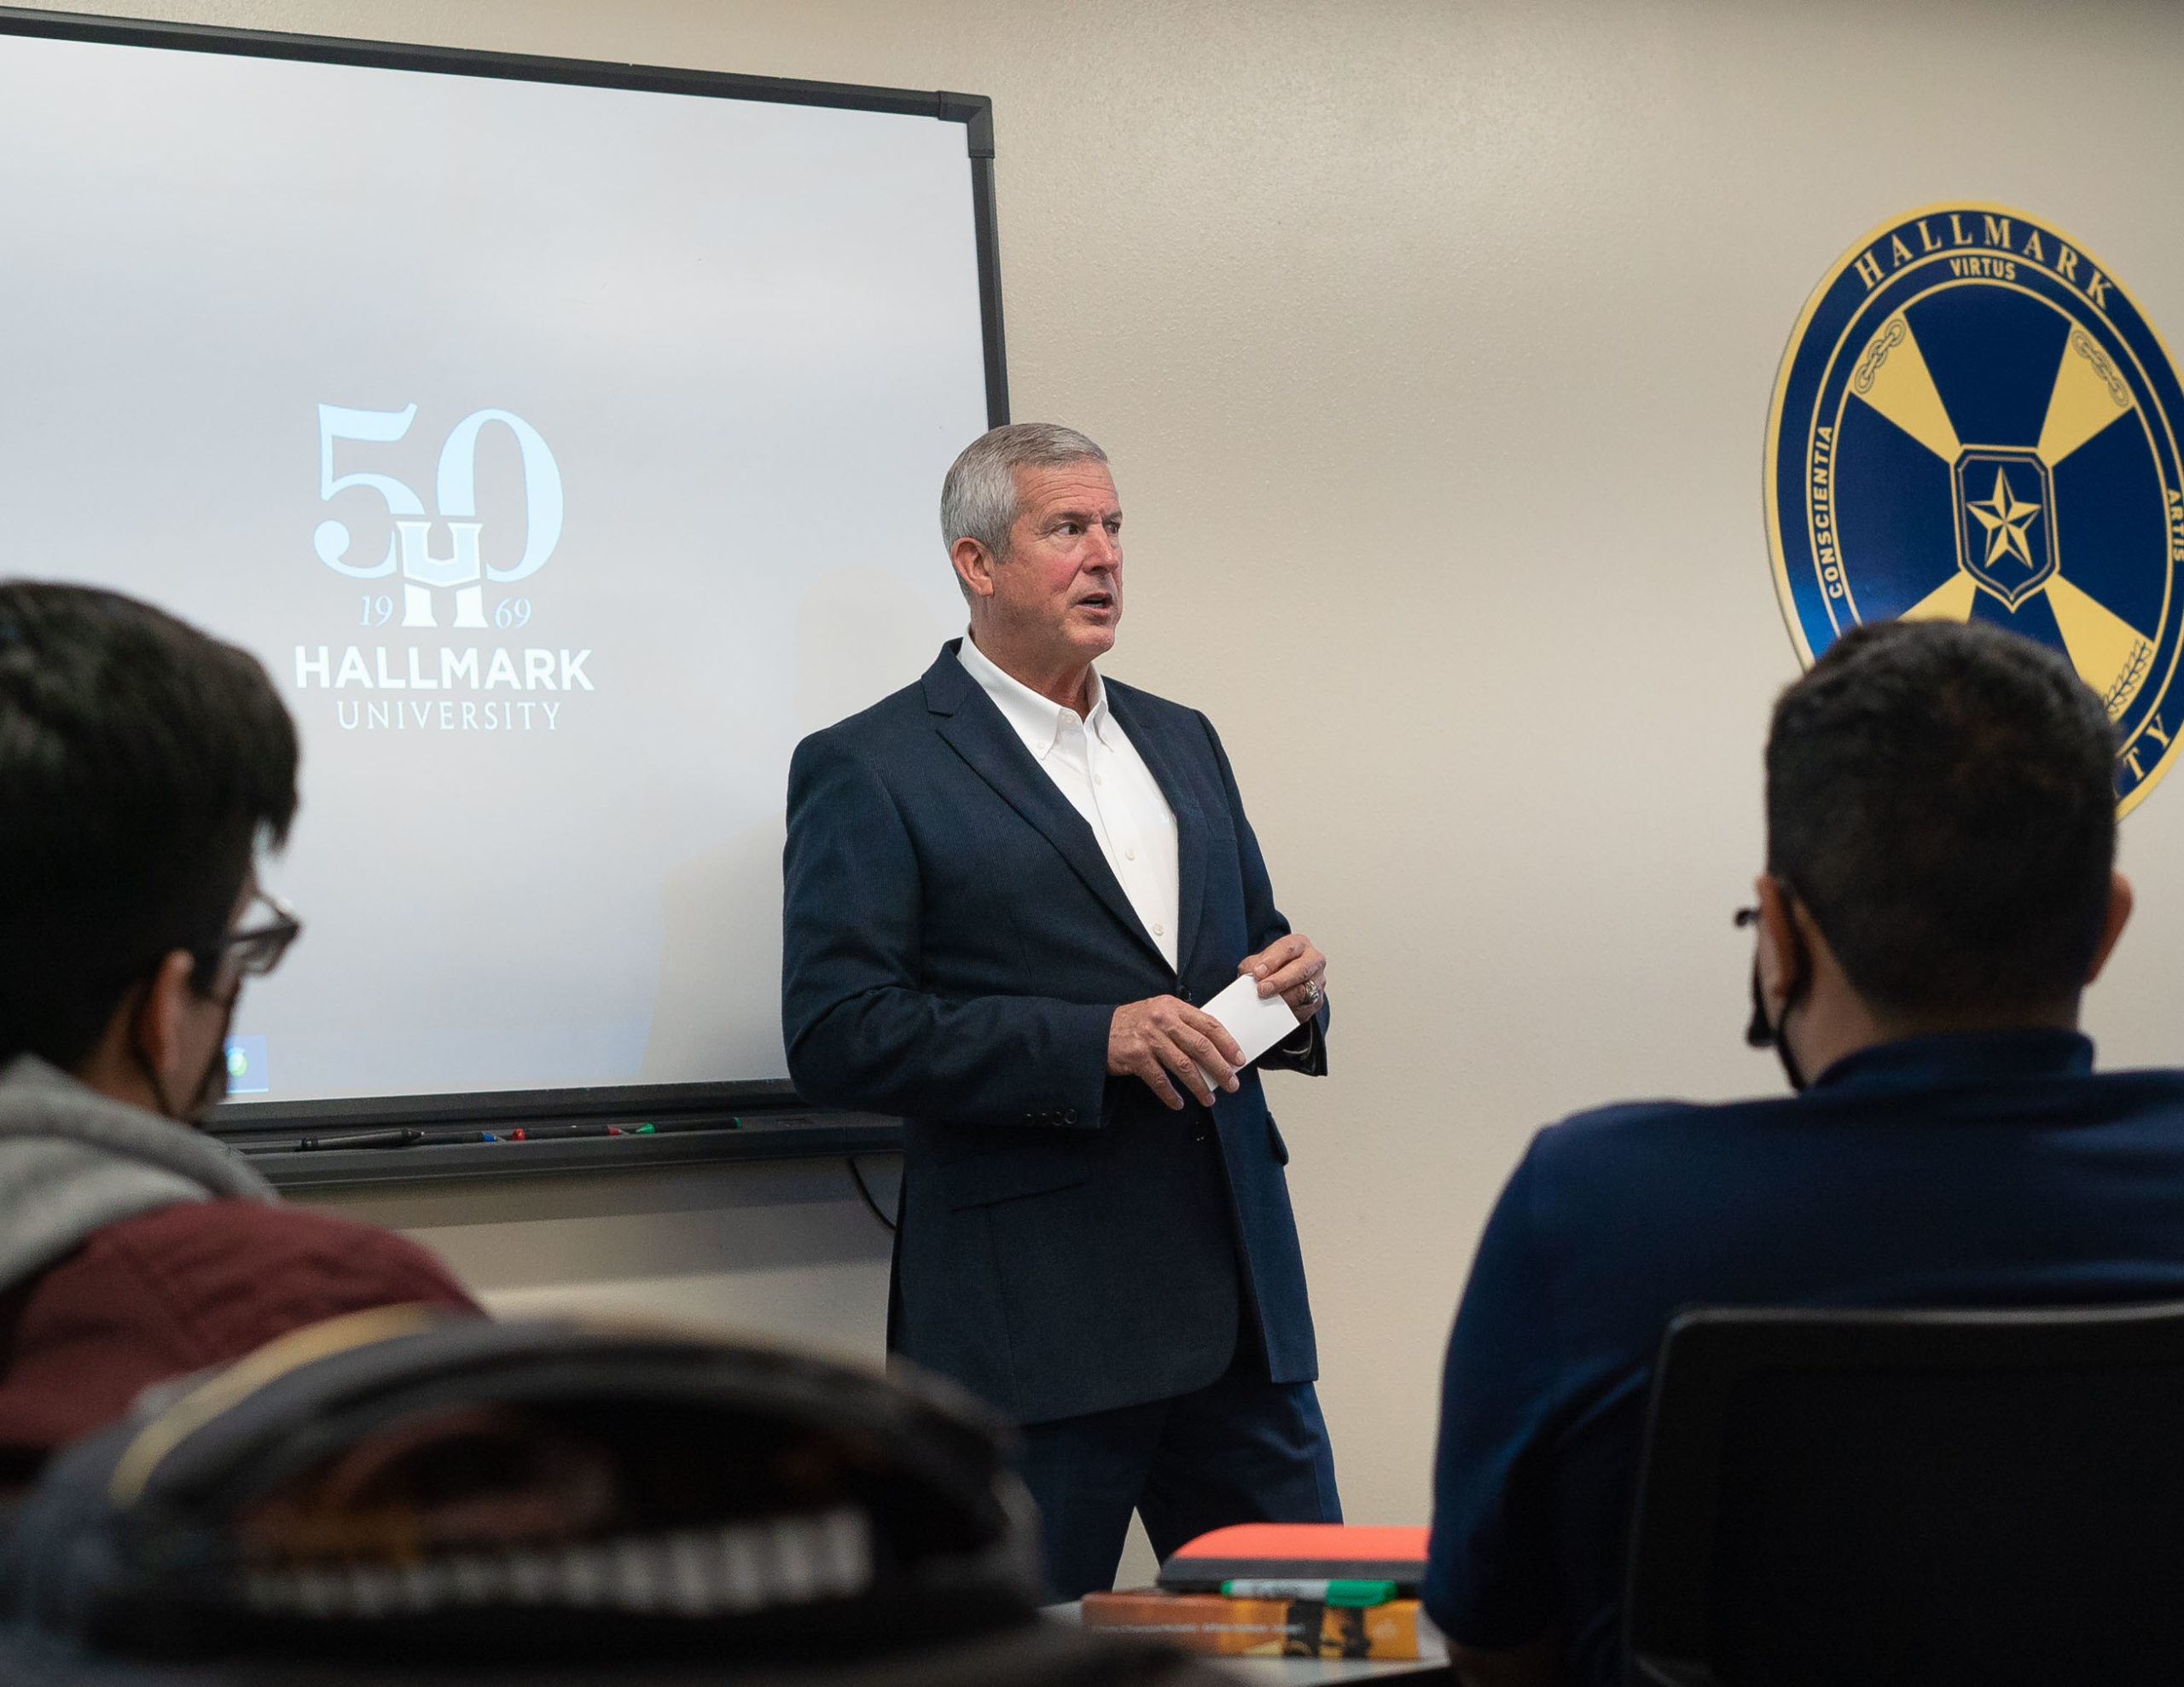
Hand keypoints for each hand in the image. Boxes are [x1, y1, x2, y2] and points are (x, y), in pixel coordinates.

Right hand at [1108, 996, 1244, 1109]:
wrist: (1095, 1032)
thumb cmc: (1131, 1024)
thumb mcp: (1158, 1012)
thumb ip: (1182, 1024)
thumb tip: (1213, 1048)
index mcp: (1172, 1007)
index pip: (1208, 1024)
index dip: (1227, 1043)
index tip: (1238, 1059)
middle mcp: (1162, 1020)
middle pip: (1201, 1046)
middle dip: (1220, 1068)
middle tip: (1231, 1083)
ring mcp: (1149, 1038)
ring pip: (1184, 1066)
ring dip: (1199, 1086)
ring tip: (1209, 1099)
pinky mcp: (1136, 1056)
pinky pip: (1160, 1080)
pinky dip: (1171, 1095)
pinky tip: (1178, 1102)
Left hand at [1241, 933, 1326, 1024]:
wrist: (1283, 981)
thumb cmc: (1272, 967)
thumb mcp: (1259, 960)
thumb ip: (1253, 966)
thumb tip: (1250, 978)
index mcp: (1299, 944)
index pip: (1287, 948)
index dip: (1272, 960)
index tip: (1258, 972)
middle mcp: (1313, 960)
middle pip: (1301, 970)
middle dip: (1280, 981)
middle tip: (1262, 989)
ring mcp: (1318, 981)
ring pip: (1304, 992)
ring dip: (1283, 999)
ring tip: (1266, 1002)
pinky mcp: (1317, 1001)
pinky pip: (1304, 1009)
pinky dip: (1287, 1011)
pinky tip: (1274, 1011)